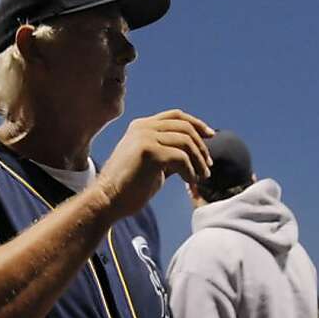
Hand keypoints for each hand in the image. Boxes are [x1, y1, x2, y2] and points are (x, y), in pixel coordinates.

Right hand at [94, 109, 213, 218]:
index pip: (176, 116)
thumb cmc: (129, 187)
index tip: (211, 136)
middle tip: (208, 166)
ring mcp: (145, 137)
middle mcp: (143, 127)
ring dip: (198, 161)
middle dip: (201, 147)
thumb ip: (169, 152)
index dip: (197, 123)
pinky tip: (190, 182)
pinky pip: (181, 157)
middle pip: (185, 127)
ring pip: (186, 142)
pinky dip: (190, 171)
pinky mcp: (149, 152)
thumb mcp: (152, 163)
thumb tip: (194, 152)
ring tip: (202, 177)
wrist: (107, 201)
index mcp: (141, 126)